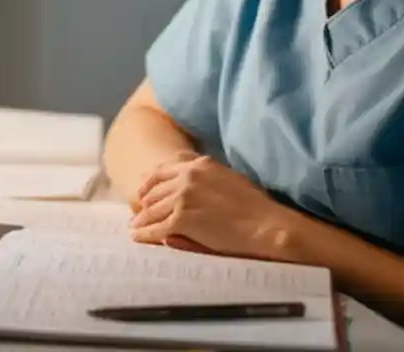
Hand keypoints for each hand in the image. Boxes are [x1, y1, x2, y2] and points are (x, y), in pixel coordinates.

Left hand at [129, 155, 302, 261]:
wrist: (268, 226)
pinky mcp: (182, 219)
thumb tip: (185, 183)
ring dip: (141, 219)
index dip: (150, 183)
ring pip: (151, 209)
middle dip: (143, 202)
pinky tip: (138, 238)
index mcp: (199, 164)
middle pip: (153, 189)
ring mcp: (183, 197)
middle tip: (136, 212)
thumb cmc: (256, 207)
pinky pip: (155, 228)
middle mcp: (187, 176)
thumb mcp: (229, 178)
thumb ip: (205, 176)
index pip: (163, 170)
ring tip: (135, 227)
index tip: (143, 192)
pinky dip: (144, 234)